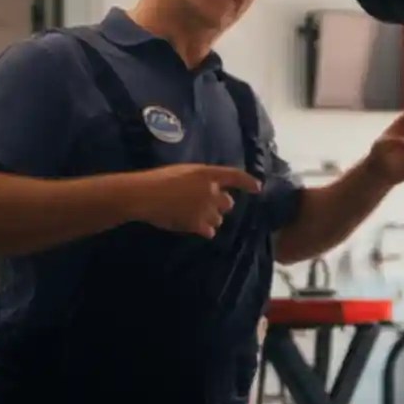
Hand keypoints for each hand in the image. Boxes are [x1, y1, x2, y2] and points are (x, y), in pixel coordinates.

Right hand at [132, 164, 261, 237]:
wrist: (145, 195)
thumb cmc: (160, 179)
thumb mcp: (184, 171)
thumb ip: (201, 178)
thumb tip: (210, 187)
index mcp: (207, 174)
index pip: (235, 176)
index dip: (248, 182)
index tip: (258, 188)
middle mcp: (211, 191)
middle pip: (228, 203)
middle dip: (220, 205)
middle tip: (206, 205)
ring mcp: (206, 208)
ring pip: (219, 219)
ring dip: (211, 218)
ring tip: (194, 216)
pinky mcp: (197, 224)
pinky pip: (209, 231)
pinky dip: (203, 230)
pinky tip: (193, 226)